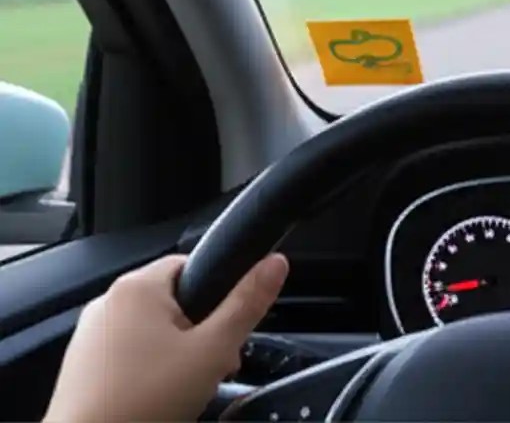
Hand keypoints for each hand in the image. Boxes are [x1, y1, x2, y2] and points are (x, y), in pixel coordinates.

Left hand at [44, 253, 287, 422]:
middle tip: (211, 367)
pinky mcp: (80, 365)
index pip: (192, 265)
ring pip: (151, 331)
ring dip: (176, 354)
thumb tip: (275, 262)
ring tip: (183, 389)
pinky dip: (147, 370)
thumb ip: (246, 304)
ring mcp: (88, 335)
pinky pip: (127, 354)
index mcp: (137, 287)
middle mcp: (106, 302)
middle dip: (200, 333)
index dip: (218, 295)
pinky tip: (155, 399)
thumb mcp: (212, 351)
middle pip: (173, 302)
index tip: (226, 332)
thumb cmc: (147, 400)